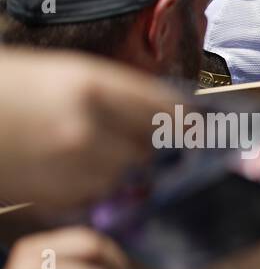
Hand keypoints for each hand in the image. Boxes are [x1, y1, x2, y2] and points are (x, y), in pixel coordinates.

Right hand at [0, 48, 181, 210]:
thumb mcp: (52, 72)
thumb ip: (107, 92)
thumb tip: (160, 110)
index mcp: (88, 84)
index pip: (166, 109)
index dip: (185, 120)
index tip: (197, 126)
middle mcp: (89, 127)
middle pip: (149, 148)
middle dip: (142, 144)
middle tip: (120, 135)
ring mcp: (73, 165)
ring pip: (123, 175)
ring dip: (113, 166)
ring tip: (76, 148)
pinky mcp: (56, 195)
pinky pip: (94, 196)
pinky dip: (88, 186)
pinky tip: (58, 166)